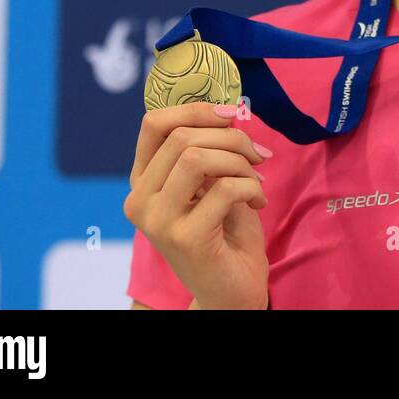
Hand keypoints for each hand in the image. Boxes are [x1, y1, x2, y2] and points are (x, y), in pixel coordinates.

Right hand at [124, 102, 270, 308]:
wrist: (232, 290)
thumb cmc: (225, 231)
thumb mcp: (211, 183)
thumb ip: (207, 151)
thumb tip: (228, 112)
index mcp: (142, 182)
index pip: (154, 124)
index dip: (196, 110)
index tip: (232, 114)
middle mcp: (139, 201)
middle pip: (181, 138)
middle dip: (231, 138)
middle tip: (258, 155)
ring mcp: (157, 222)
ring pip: (197, 158)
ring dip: (240, 161)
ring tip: (256, 179)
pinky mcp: (184, 239)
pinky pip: (225, 189)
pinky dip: (252, 188)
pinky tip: (258, 203)